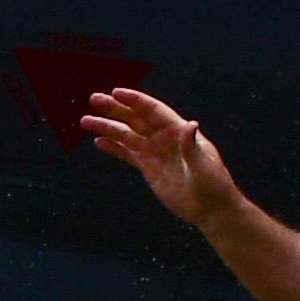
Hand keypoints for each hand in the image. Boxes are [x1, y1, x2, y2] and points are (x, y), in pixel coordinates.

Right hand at [73, 89, 246, 230]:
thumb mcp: (203, 164)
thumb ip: (191, 145)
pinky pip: (127, 154)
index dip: (135, 100)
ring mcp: (154, 152)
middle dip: (115, 109)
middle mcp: (164, 138)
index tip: (116, 92)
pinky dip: (114, 147)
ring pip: (127, 135)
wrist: (210, 208)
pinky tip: (99, 142)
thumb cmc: (213, 184)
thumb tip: (190, 124)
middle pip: (135, 118)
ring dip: (107, 127)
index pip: (153, 111)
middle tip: (95, 99)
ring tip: (86, 121)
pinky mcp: (148, 167)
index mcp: (178, 131)